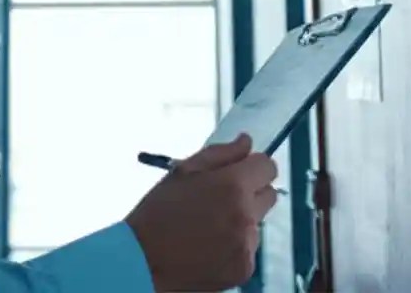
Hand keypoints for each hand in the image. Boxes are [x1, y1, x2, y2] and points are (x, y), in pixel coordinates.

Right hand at [123, 134, 279, 291]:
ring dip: (241, 220)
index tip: (240, 172)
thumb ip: (220, 153)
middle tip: (221, 199)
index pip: (267, 167)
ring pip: (257, 222)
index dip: (253, 166)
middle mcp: (246, 215)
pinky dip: (235, 245)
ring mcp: (247, 244)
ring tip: (208, 226)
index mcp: (232, 185)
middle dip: (250, 192)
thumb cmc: (158, 213)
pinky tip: (209, 246)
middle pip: (268, 194)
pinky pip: (248, 247)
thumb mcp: (183, 172)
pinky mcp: (244, 267)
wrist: (142, 262)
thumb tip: (246, 142)